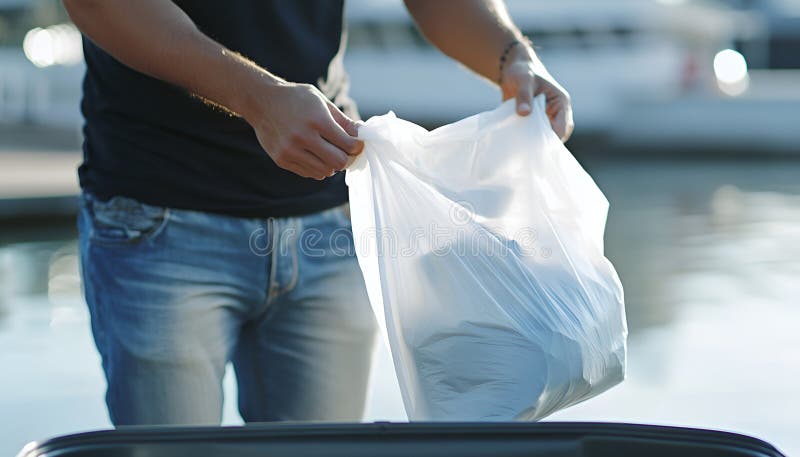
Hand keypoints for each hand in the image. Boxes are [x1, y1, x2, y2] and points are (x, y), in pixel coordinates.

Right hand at [246, 82, 363, 179]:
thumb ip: (342, 121)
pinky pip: (309, 173)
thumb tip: (362, 134)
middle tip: (347, 152)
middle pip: (339, 162)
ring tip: (330, 153)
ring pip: (325, 172)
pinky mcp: (282, 160)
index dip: (358, 147)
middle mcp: (303, 137)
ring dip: (332, 165)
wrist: (260, 101)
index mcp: (317, 120)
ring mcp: (291, 151)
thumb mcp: (321, 102)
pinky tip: (315, 155)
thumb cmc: (295, 98)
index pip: (348, 145)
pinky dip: (318, 168)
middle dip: (347, 158)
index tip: (357, 144)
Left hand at [500, 48, 574, 141]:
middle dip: (545, 144)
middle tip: (529, 150)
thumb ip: (524, 96)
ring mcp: (546, 118)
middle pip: (557, 135)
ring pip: (546, 137)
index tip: (539, 146)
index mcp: (561, 102)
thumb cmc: (522, 71)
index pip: (564, 126)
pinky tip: (518, 145)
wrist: (512, 69)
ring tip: (523, 149)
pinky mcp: (535, 122)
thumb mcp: (524, 81)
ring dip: (536, 143)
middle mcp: (557, 112)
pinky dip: (528, 140)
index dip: (554, 138)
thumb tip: (524, 113)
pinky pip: (534, 135)